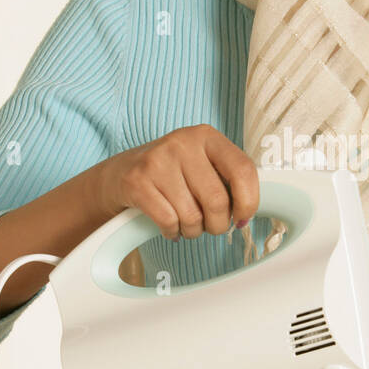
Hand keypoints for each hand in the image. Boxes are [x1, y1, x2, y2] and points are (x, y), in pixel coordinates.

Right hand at [94, 124, 259, 239]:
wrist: (120, 174)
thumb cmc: (172, 174)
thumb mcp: (202, 164)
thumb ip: (228, 180)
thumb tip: (248, 213)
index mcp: (206, 136)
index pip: (243, 170)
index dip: (248, 202)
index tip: (242, 218)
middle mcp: (182, 143)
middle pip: (217, 201)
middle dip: (217, 224)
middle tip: (210, 225)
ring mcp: (157, 160)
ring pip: (193, 216)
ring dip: (193, 230)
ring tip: (186, 223)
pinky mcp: (137, 181)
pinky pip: (169, 222)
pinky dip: (173, 232)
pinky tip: (170, 226)